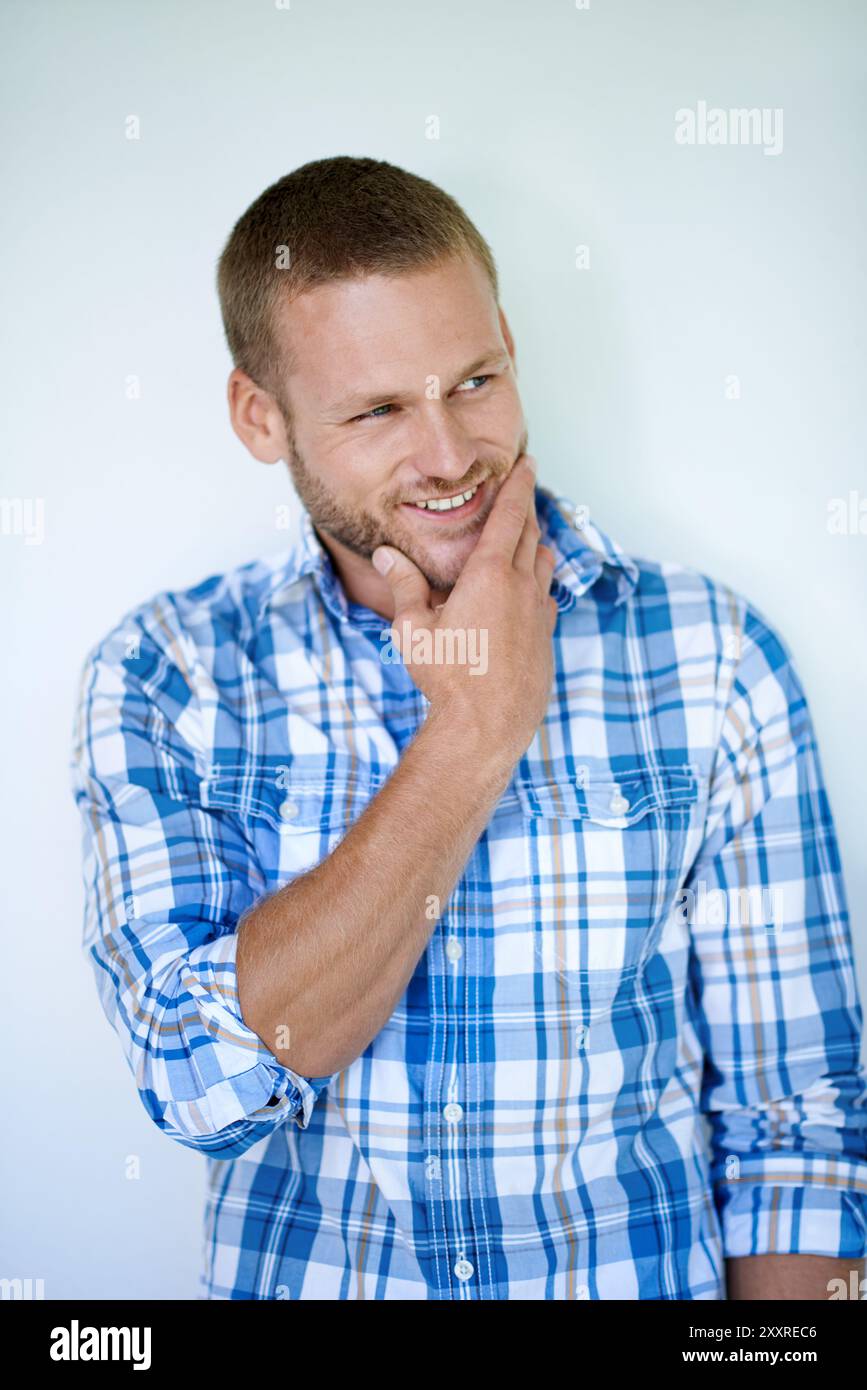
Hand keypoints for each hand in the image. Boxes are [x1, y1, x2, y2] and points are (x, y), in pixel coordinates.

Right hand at [372, 455, 557, 762]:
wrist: (487, 726)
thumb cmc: (448, 678)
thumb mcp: (414, 630)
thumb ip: (404, 585)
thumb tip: (386, 554)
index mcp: (489, 576)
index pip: (511, 516)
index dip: (520, 486)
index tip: (527, 464)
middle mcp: (522, 587)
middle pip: (531, 534)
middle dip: (527, 509)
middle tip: (524, 491)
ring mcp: (539, 613)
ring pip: (544, 564)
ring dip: (535, 545)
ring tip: (525, 539)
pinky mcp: (546, 638)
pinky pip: (546, 597)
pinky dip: (538, 582)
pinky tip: (526, 592)